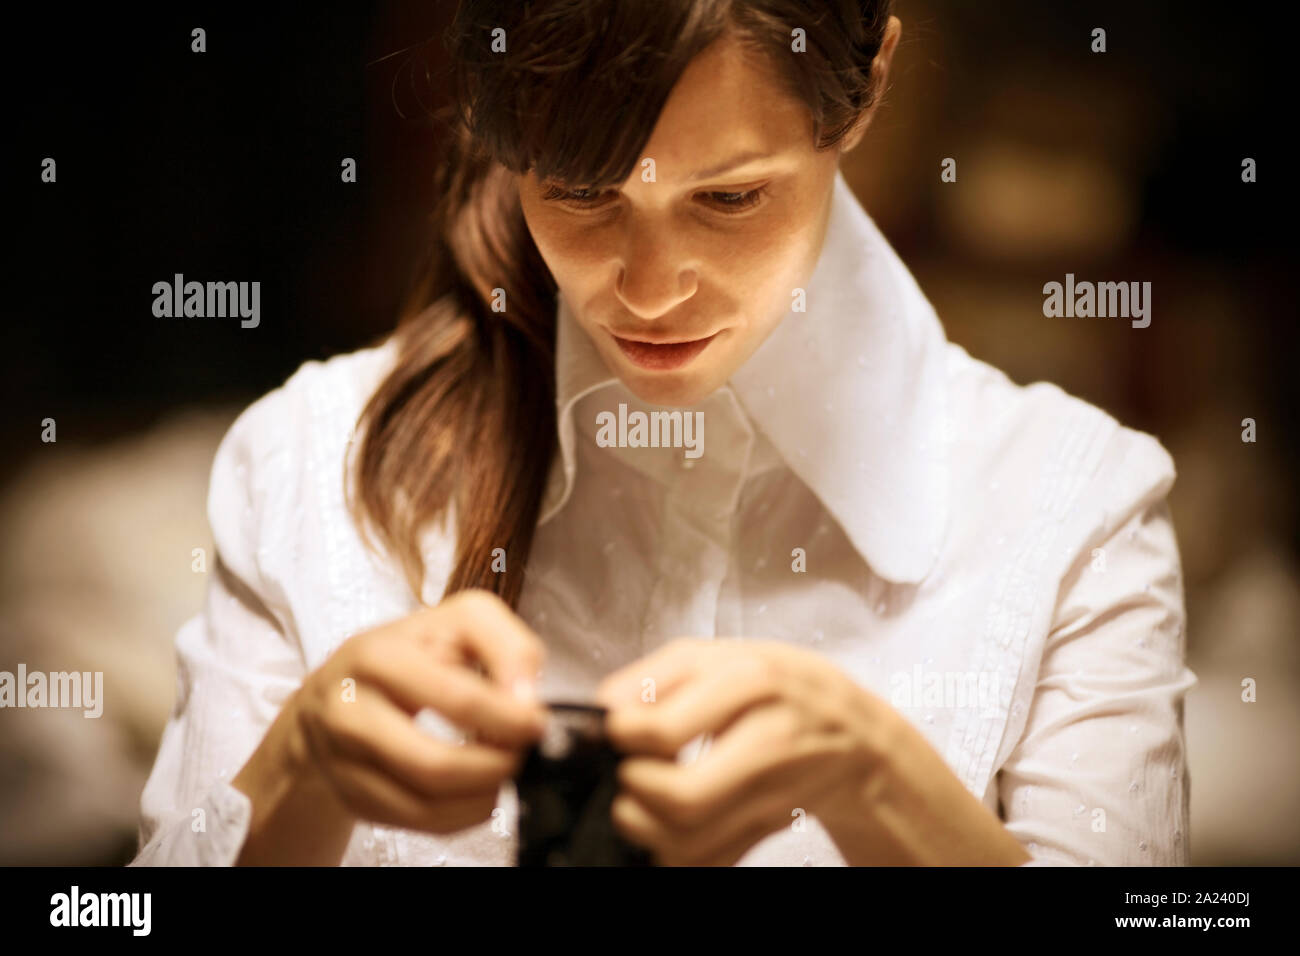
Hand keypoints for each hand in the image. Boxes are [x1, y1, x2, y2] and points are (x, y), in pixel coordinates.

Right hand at [233, 589, 547, 862]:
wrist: (335, 693)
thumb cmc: (410, 653)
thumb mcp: (459, 622)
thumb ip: (506, 645)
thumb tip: (526, 699)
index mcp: (379, 656)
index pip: (457, 698)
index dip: (508, 718)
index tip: (537, 723)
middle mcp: (350, 709)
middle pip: (435, 765)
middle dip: (497, 766)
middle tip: (524, 754)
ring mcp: (343, 760)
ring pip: (426, 803)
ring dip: (483, 794)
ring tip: (505, 770)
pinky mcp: (350, 795)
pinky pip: (417, 822)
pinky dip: (462, 814)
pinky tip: (478, 790)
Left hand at [594, 638, 891, 865]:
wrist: (855, 734)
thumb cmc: (779, 687)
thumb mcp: (721, 656)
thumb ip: (656, 676)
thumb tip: (603, 706)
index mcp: (748, 683)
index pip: (662, 729)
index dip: (622, 739)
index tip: (615, 734)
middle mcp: (767, 740)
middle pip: (682, 798)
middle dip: (633, 794)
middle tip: (625, 776)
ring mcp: (773, 792)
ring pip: (692, 841)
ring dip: (646, 830)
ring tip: (635, 804)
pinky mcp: (770, 828)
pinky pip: (711, 861)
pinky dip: (676, 853)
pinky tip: (666, 827)